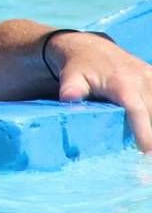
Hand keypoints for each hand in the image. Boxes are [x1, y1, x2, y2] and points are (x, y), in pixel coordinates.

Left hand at [50, 32, 151, 152]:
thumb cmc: (79, 66)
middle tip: (145, 165)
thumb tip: (68, 99)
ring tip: (147, 156)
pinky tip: (149, 138)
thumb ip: (72, 88)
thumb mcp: (71, 75)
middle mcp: (143, 81)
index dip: (144, 131)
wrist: (90, 47)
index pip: (137, 109)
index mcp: (123, 83)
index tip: (147, 152)